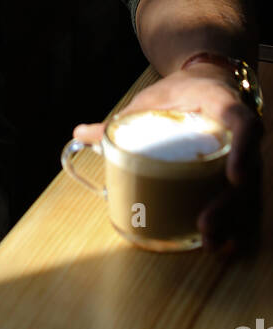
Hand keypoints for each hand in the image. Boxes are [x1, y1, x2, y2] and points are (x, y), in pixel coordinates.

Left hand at [72, 65, 262, 254]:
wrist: (205, 83)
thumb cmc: (179, 93)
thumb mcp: (152, 99)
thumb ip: (121, 119)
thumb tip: (79, 133)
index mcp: (223, 106)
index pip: (244, 124)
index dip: (244, 150)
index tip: (233, 178)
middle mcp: (241, 134)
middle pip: (249, 171)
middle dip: (227, 204)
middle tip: (204, 224)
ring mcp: (244, 155)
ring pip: (249, 191)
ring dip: (231, 220)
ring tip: (210, 243)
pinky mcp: (241, 172)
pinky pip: (245, 199)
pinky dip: (236, 223)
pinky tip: (224, 245)